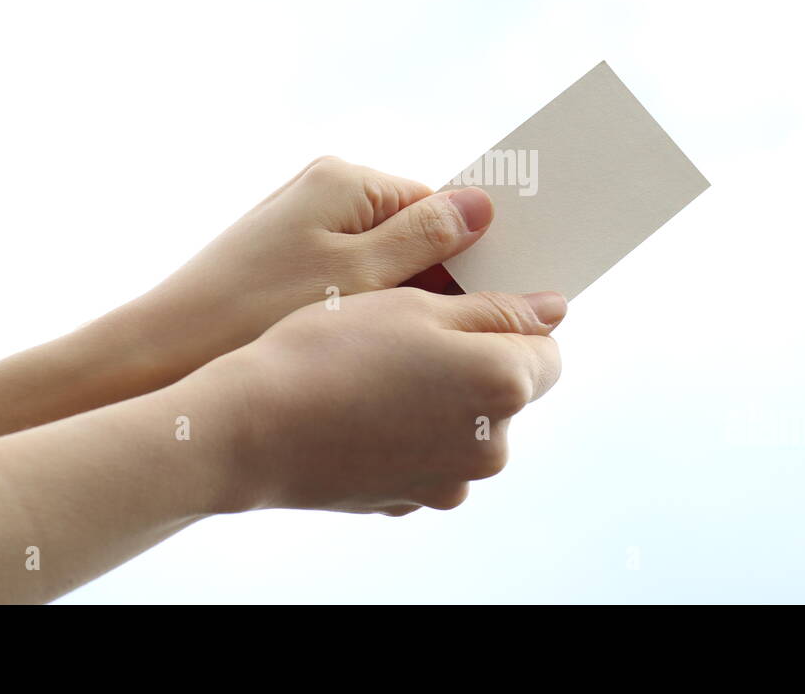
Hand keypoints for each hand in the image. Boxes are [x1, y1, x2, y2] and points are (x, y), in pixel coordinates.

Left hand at [101, 156, 495, 388]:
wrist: (161, 357)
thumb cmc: (259, 312)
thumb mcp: (359, 278)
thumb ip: (426, 240)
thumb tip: (484, 206)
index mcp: (346, 180)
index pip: (439, 204)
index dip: (474, 251)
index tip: (502, 298)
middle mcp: (325, 193)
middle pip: (414, 232)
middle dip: (437, 280)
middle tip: (455, 333)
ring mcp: (305, 229)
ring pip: (386, 263)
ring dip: (402, 301)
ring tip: (407, 348)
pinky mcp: (289, 265)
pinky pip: (354, 282)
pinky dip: (369, 312)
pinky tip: (369, 352)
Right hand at [181, 286, 567, 515]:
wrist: (250, 429)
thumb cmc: (329, 351)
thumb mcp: (417, 304)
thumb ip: (497, 310)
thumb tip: (554, 310)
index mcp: (504, 385)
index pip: (546, 349)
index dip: (506, 323)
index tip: (461, 310)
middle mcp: (490, 446)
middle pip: (506, 390)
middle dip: (471, 362)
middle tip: (404, 334)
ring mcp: (450, 481)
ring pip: (465, 424)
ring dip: (438, 399)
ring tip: (374, 373)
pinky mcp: (410, 499)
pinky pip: (426, 454)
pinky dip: (406, 432)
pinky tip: (359, 410)